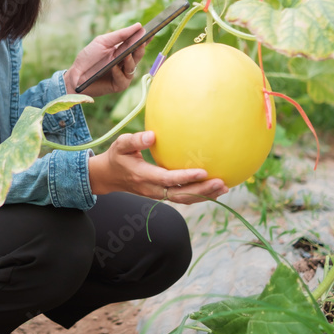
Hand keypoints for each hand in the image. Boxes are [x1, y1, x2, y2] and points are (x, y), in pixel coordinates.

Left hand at [65, 23, 145, 97]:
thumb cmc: (88, 58)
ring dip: (130, 60)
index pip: (137, 44)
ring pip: (133, 67)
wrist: (75, 75)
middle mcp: (125, 63)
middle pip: (138, 55)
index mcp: (122, 51)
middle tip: (142, 41)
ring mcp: (123, 74)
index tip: (152, 31)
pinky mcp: (119, 85)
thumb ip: (120, 35)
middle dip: (140, 48)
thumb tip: (139, 26)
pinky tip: (114, 68)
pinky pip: (123, 79)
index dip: (145, 38)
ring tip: (126, 55)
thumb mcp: (102, 42)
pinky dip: (119, 73)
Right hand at [87, 131, 228, 204]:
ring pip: (183, 199)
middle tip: (221, 183)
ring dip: (204, 196)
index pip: (167, 179)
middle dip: (202, 191)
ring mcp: (158, 194)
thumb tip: (153, 135)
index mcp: (143, 176)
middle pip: (180, 194)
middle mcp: (152, 189)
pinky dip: (198, 195)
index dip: (185, 177)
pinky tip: (213, 188)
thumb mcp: (121, 145)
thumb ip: (135, 140)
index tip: (203, 171)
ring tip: (224, 188)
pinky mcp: (162, 194)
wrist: (109, 177)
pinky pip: (182, 197)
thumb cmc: (117, 156)